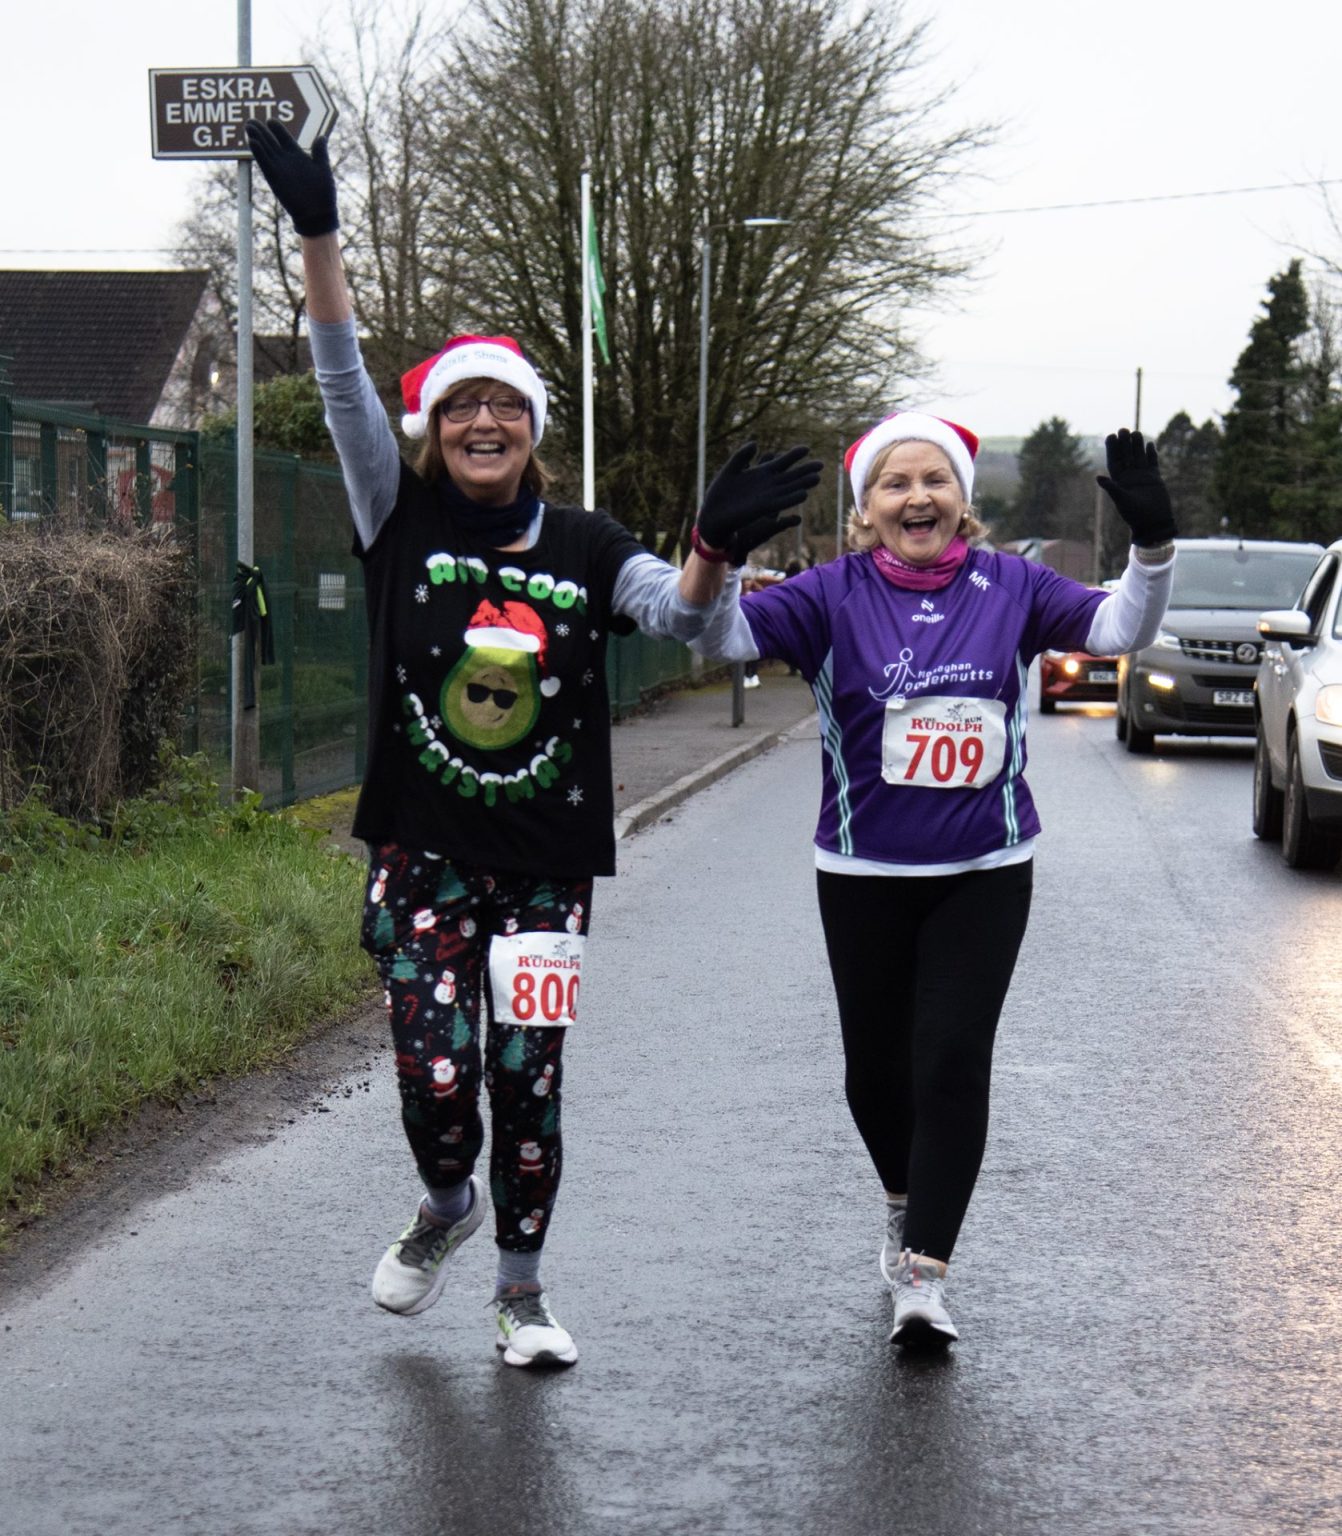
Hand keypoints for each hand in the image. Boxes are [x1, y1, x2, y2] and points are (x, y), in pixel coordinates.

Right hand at [245, 121, 338, 237]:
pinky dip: (259, 153)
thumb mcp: (323, 169)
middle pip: (271, 141)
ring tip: (248, 127)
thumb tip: (322, 137)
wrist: (318, 214)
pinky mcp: (275, 179)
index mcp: (298, 156)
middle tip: (251, 120)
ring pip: (265, 150)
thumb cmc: (324, 193)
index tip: (270, 120)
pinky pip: (265, 164)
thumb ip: (320, 152)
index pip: (285, 138)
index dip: (277, 129)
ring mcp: (279, 169)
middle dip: (261, 131)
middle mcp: (286, 161)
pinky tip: (252, 142)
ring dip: (257, 138)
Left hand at [697, 442, 821, 566]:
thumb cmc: (720, 494)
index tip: (806, 448)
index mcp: (760, 473)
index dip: (793, 455)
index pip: (781, 462)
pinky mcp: (763, 508)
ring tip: (817, 478)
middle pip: (790, 476)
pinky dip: (792, 498)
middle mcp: (767, 485)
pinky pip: (781, 502)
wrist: (713, 515)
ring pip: (789, 489)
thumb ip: (741, 456)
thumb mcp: (730, 470)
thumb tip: (755, 443)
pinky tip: (803, 494)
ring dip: (802, 484)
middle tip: (821, 464)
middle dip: (805, 470)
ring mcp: (766, 497)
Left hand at [1096, 429, 1176, 546]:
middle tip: (1123, 429)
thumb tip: (1098, 477)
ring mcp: (1142, 477)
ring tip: (1136, 433)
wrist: (1153, 523)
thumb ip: (1112, 488)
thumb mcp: (1122, 500)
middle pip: (1126, 456)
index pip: (1114, 461)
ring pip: (1139, 457)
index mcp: (1119, 481)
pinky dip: (1151, 454)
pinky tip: (1150, 444)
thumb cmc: (1135, 515)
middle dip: (1124, 444)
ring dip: (1137, 446)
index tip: (1111, 435)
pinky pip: (1152, 463)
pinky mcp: (1155, 478)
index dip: (1112, 449)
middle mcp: (1130, 477)